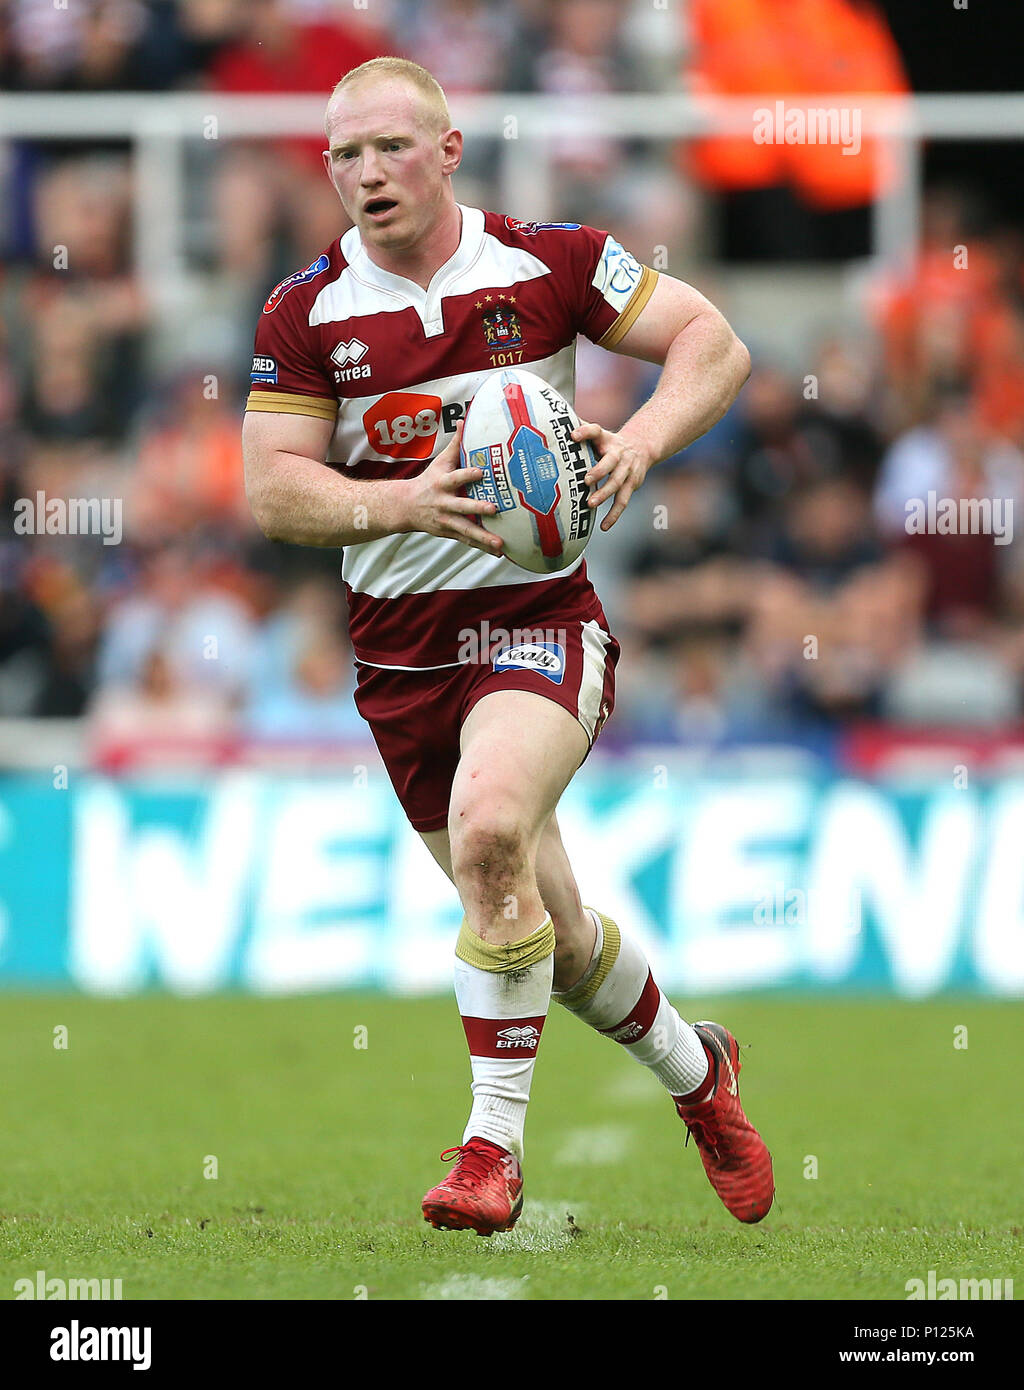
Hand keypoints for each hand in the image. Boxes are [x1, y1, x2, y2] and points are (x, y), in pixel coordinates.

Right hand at [402, 420, 503, 554]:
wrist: (405, 507)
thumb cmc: (429, 481)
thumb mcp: (440, 462)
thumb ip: (455, 444)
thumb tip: (464, 420)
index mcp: (442, 484)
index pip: (456, 477)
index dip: (468, 475)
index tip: (481, 472)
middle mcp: (444, 504)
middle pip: (462, 506)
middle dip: (477, 508)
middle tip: (494, 509)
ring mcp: (446, 521)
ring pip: (466, 530)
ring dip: (483, 537)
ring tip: (500, 543)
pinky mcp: (450, 533)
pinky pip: (467, 541)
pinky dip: (482, 547)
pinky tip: (499, 553)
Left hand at [572, 421, 653, 530]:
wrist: (643, 446)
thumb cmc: (610, 443)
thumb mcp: (599, 434)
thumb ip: (582, 432)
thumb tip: (558, 425)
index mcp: (607, 440)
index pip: (595, 431)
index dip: (585, 432)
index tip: (573, 435)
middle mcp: (619, 454)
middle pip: (610, 462)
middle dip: (599, 471)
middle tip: (586, 481)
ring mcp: (627, 470)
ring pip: (617, 483)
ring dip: (604, 494)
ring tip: (590, 504)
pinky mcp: (632, 485)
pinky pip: (623, 501)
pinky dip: (614, 515)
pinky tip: (604, 526)